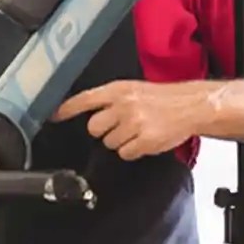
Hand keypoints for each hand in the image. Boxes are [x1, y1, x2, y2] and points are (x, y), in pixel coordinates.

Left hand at [50, 79, 216, 160]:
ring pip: (109, 143)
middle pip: (94, 127)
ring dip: (120, 141)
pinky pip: (125, 153)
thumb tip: (86, 110)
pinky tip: (143, 140)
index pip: (84, 99)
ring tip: (136, 131)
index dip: (67, 110)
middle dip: (103, 130)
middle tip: (119, 126)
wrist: (190, 106)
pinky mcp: (145, 140)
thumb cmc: (161, 98)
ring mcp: (134, 123)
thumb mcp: (131, 89)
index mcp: (117, 90)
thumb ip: (109, 99)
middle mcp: (123, 105)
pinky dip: (133, 151)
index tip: (53, 117)